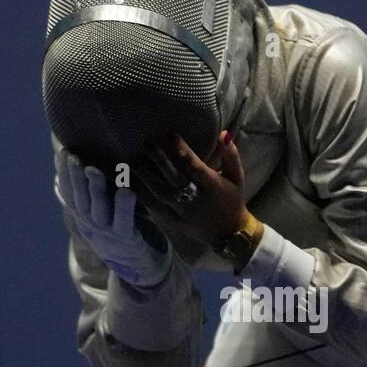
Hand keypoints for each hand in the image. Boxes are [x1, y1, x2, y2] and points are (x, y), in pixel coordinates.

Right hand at [55, 148, 171, 287]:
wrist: (144, 267)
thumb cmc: (126, 231)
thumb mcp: (107, 212)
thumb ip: (98, 193)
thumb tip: (87, 163)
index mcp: (85, 218)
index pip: (71, 194)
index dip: (65, 174)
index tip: (64, 153)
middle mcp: (93, 226)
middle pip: (80, 200)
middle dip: (75, 177)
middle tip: (73, 156)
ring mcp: (109, 234)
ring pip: (97, 210)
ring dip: (95, 189)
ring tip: (93, 169)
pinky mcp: (129, 240)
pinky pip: (124, 222)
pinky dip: (123, 207)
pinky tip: (125, 191)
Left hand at [134, 131, 254, 247]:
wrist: (229, 234)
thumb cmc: (232, 199)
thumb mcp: (237, 177)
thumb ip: (231, 155)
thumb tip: (223, 133)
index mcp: (212, 185)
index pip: (193, 164)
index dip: (180, 148)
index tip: (168, 133)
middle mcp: (196, 198)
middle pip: (173, 177)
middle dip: (158, 159)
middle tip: (145, 143)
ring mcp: (183, 212)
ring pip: (160, 192)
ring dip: (144, 176)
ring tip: (132, 161)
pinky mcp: (174, 221)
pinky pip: (155, 207)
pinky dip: (141, 194)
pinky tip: (129, 182)